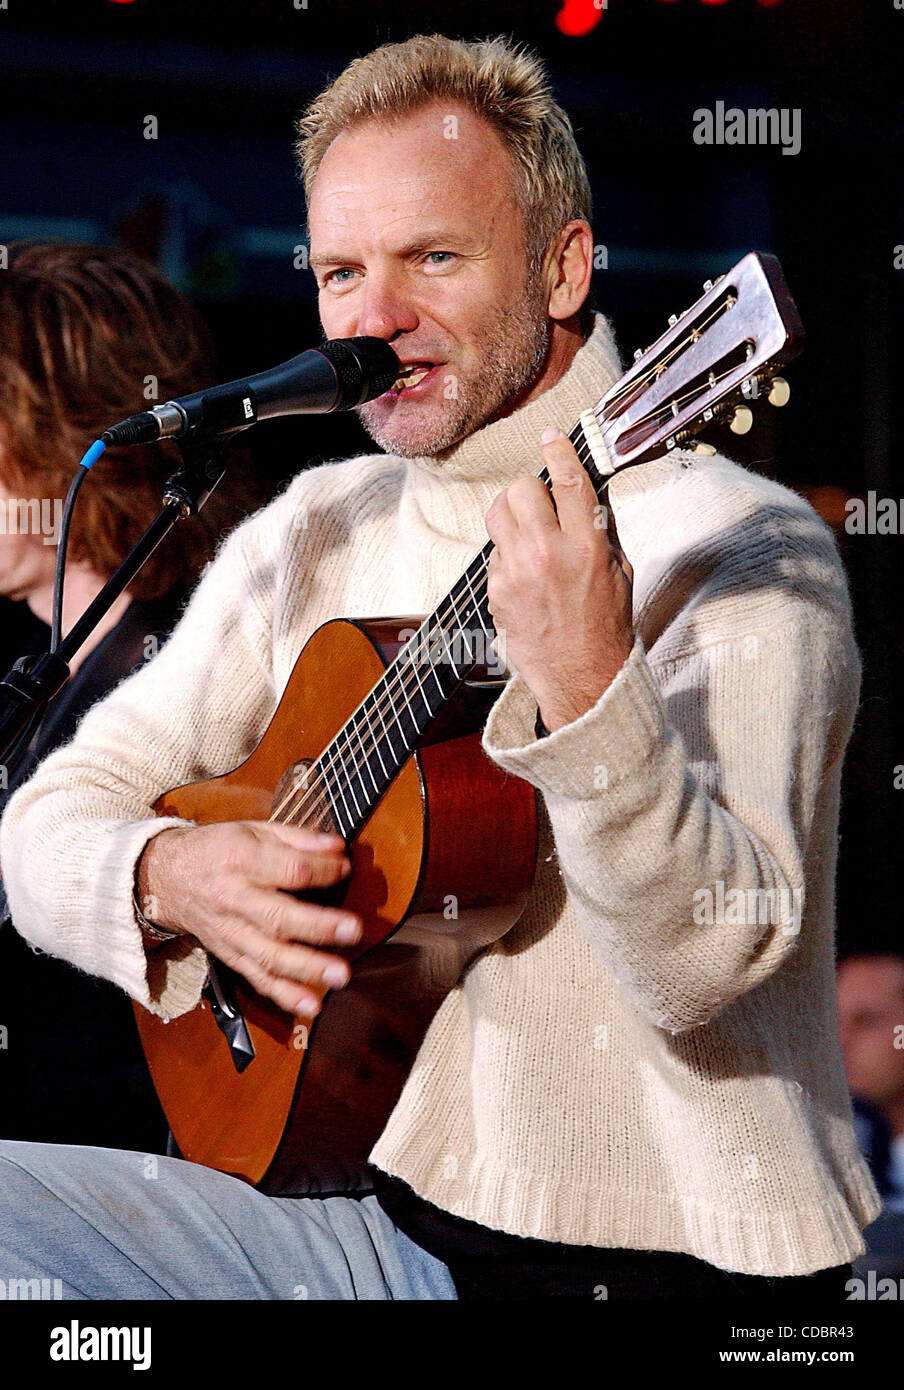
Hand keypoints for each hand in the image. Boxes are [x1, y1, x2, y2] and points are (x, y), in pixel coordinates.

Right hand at [136, 821, 360, 1018]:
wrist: (166, 878)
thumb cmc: (217, 850)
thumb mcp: (253, 830)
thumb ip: (297, 838)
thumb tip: (338, 847)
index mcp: (241, 860)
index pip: (287, 869)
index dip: (322, 870)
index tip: (345, 868)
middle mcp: (234, 899)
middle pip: (277, 917)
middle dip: (318, 927)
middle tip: (353, 930)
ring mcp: (231, 933)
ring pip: (268, 955)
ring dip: (307, 969)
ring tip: (340, 975)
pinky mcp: (229, 956)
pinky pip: (257, 979)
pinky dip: (284, 995)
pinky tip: (311, 1005)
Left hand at [485, 426, 633, 731]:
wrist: (581, 676)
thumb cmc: (605, 624)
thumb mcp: (619, 571)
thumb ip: (601, 529)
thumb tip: (586, 491)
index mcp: (586, 546)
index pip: (568, 482)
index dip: (558, 452)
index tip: (550, 437)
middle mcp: (548, 554)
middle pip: (522, 489)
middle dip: (530, 492)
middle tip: (541, 507)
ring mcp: (516, 572)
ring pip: (498, 514)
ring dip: (511, 515)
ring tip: (527, 533)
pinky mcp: (496, 590)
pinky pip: (494, 552)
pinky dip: (508, 556)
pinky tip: (525, 577)